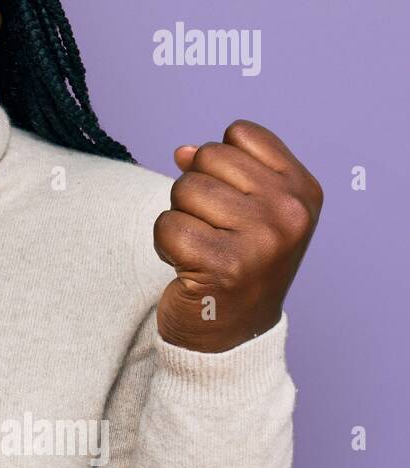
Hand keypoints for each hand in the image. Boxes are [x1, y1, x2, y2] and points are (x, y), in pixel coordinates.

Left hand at [153, 119, 322, 352]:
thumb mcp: (248, 211)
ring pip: (184, 188)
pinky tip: (187, 266)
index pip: (240, 134)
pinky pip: (166, 225)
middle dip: (195, 191)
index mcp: (302, 190)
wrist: (233, 334)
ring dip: (179, 218)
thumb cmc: (237, 264)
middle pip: (207, 157)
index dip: (218, 162)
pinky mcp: (224, 266)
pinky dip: (165, 245)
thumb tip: (182, 151)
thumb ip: (221, 171)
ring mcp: (261, 240)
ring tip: (201, 247)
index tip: (230, 202)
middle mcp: (290, 212)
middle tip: (212, 230)